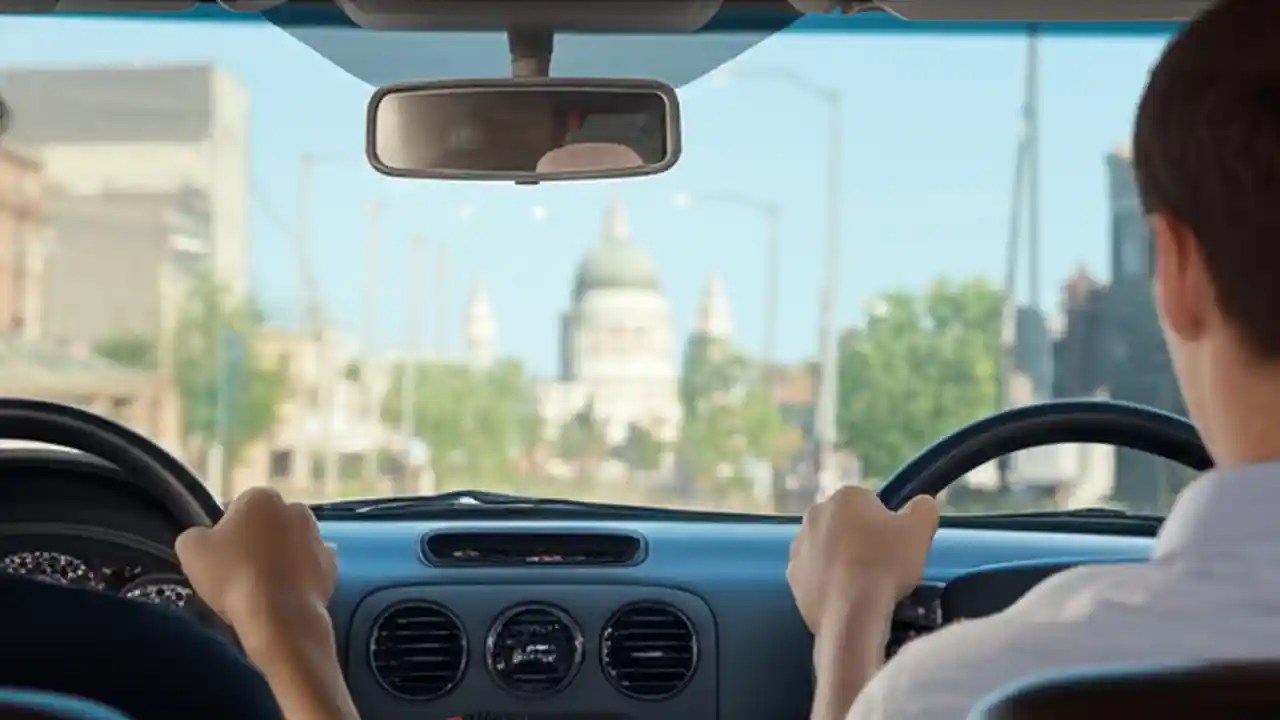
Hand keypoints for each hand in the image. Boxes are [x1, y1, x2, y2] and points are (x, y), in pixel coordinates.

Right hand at [175, 486, 336, 633]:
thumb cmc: (232, 576)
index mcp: (262, 497)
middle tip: (239, 574)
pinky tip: (284, 596)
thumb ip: (195, 535)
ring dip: (280, 560)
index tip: (221, 559)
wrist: (278, 615)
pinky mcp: (332, 565)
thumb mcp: (191, 549)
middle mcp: (296, 509)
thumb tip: (204, 537)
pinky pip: (309, 568)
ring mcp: (319, 537)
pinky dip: (299, 578)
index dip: (226, 536)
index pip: (238, 510)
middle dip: (257, 543)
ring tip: (262, 589)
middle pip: (268, 526)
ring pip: (291, 546)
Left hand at [787, 487, 938, 635]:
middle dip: (860, 540)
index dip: (885, 526)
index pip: (869, 504)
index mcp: (844, 497)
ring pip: (827, 549)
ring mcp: (799, 546)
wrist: (851, 612)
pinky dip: (827, 583)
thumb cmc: (886, 564)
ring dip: (841, 561)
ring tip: (862, 585)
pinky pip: (814, 574)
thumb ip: (923, 509)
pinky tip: (845, 598)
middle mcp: (814, 515)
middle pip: (845, 525)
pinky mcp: (791, 576)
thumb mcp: (920, 530)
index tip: (893, 547)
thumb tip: (921, 503)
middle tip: (880, 566)